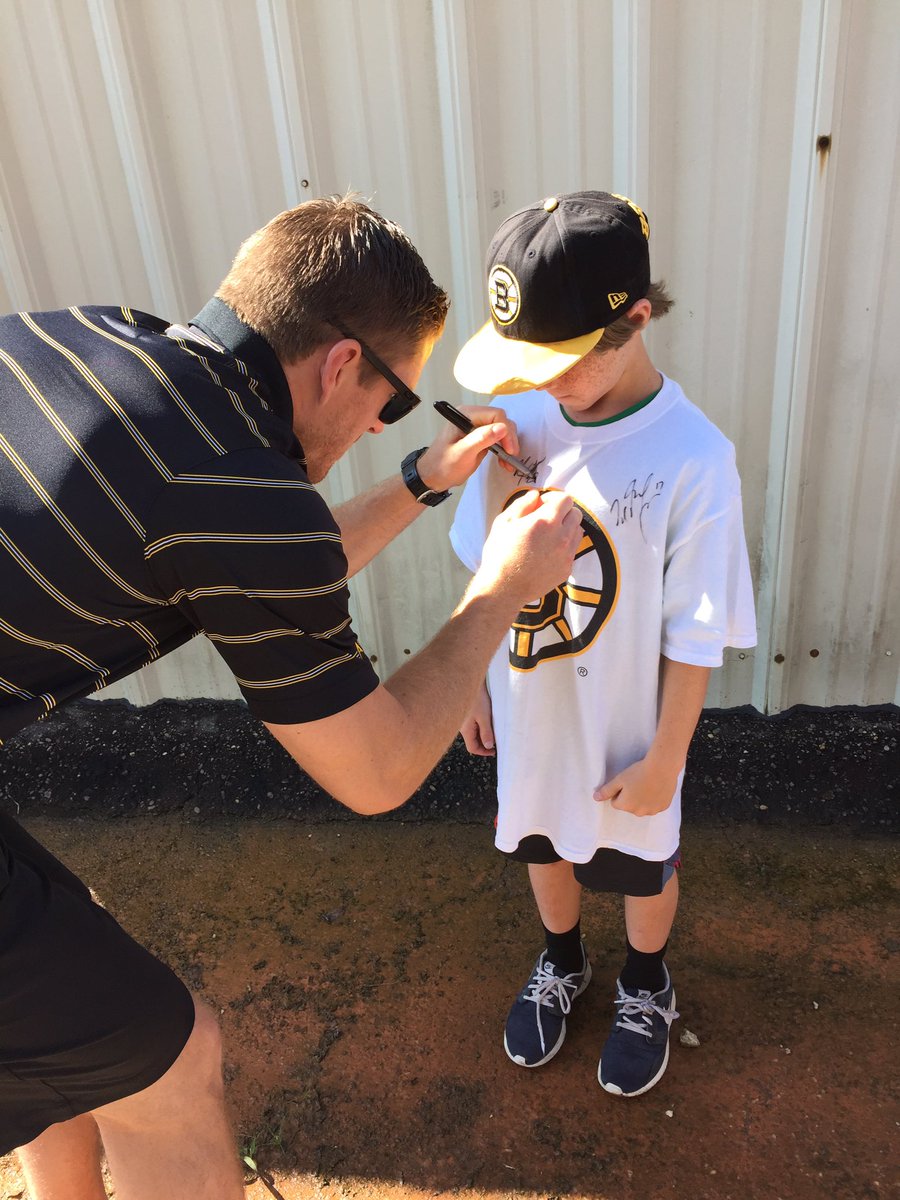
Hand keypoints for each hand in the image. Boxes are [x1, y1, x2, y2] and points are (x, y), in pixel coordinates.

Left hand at [415, 405, 519, 492]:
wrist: (432, 477)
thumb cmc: (443, 466)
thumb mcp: (462, 454)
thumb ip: (481, 439)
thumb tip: (502, 427)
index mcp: (466, 415)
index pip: (496, 415)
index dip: (506, 432)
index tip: (509, 450)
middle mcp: (472, 417)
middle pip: (501, 421)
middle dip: (509, 439)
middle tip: (511, 457)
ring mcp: (476, 427)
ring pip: (501, 430)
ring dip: (508, 446)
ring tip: (508, 463)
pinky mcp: (479, 437)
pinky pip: (497, 439)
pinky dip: (503, 450)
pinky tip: (504, 462)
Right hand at [460, 681, 494, 755]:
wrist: (467, 682)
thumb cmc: (475, 698)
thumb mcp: (484, 717)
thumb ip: (486, 732)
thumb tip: (489, 746)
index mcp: (466, 730)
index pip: (472, 748)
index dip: (484, 752)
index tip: (494, 751)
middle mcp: (463, 727)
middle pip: (472, 741)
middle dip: (484, 744)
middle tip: (496, 742)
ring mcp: (464, 720)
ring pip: (473, 733)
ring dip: (483, 735)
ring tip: (494, 731)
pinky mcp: (466, 713)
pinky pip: (473, 725)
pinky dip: (481, 727)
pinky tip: (488, 721)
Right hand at [475, 489, 581, 605]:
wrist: (504, 589)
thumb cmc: (499, 554)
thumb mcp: (503, 522)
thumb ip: (522, 504)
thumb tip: (536, 495)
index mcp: (545, 521)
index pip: (566, 499)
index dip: (554, 498)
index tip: (542, 505)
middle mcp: (561, 536)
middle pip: (576, 514)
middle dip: (563, 512)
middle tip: (546, 519)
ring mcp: (566, 554)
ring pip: (578, 531)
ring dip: (566, 528)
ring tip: (548, 535)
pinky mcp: (567, 569)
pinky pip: (573, 550)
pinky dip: (564, 546)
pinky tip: (547, 552)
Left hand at [593, 755, 678, 817]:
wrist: (662, 767)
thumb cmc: (638, 772)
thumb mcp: (619, 779)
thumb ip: (607, 790)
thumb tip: (595, 798)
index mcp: (626, 806)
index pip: (616, 802)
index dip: (619, 791)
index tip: (626, 782)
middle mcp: (639, 812)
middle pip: (630, 806)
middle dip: (631, 797)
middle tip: (637, 782)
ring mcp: (653, 811)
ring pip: (643, 807)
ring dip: (643, 799)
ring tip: (647, 784)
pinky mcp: (664, 807)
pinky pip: (655, 805)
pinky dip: (654, 799)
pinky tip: (656, 787)